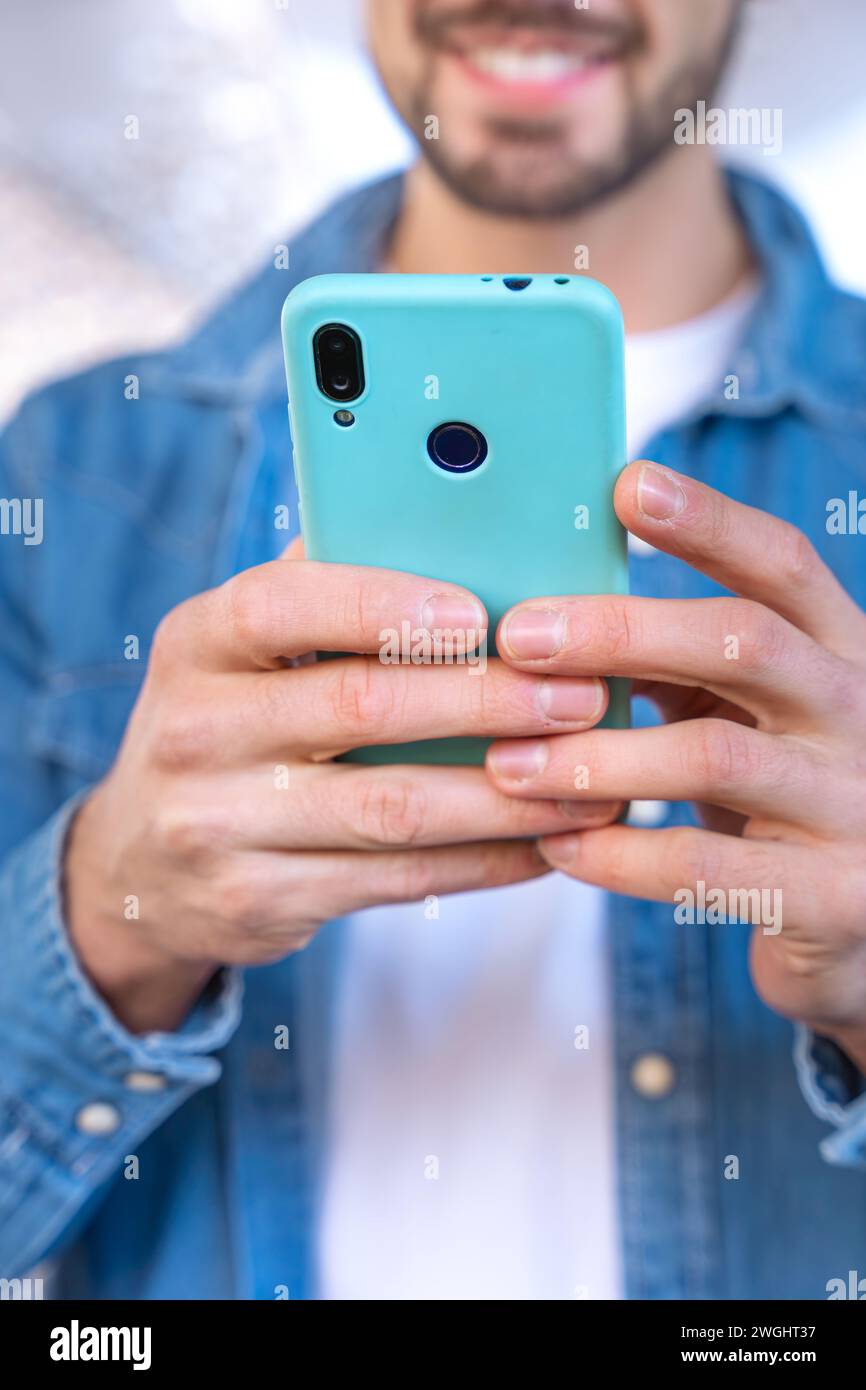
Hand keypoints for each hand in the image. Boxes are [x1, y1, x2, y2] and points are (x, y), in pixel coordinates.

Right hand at [65, 551, 618, 1031]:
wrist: (139, 864)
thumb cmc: (228, 727)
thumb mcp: (238, 654)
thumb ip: (325, 596)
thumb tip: (458, 533)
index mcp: (197, 641)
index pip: (284, 604)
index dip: (385, 605)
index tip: (482, 614)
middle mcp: (195, 730)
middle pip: (357, 709)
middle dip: (485, 701)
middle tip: (580, 697)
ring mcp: (219, 823)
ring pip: (391, 809)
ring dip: (507, 797)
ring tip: (591, 783)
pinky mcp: (259, 898)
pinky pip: (395, 880)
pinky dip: (482, 863)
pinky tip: (544, 844)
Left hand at [486, 460, 865, 1065]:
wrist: (863, 920)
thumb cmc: (776, 794)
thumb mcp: (747, 711)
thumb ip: (678, 663)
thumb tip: (543, 612)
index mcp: (837, 649)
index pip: (782, 564)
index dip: (709, 520)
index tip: (626, 483)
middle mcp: (859, 710)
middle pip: (745, 641)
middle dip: (622, 631)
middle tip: (518, 635)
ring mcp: (856, 804)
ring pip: (716, 757)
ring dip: (598, 757)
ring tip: (507, 763)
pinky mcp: (837, 895)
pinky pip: (710, 869)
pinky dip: (620, 858)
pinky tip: (558, 847)